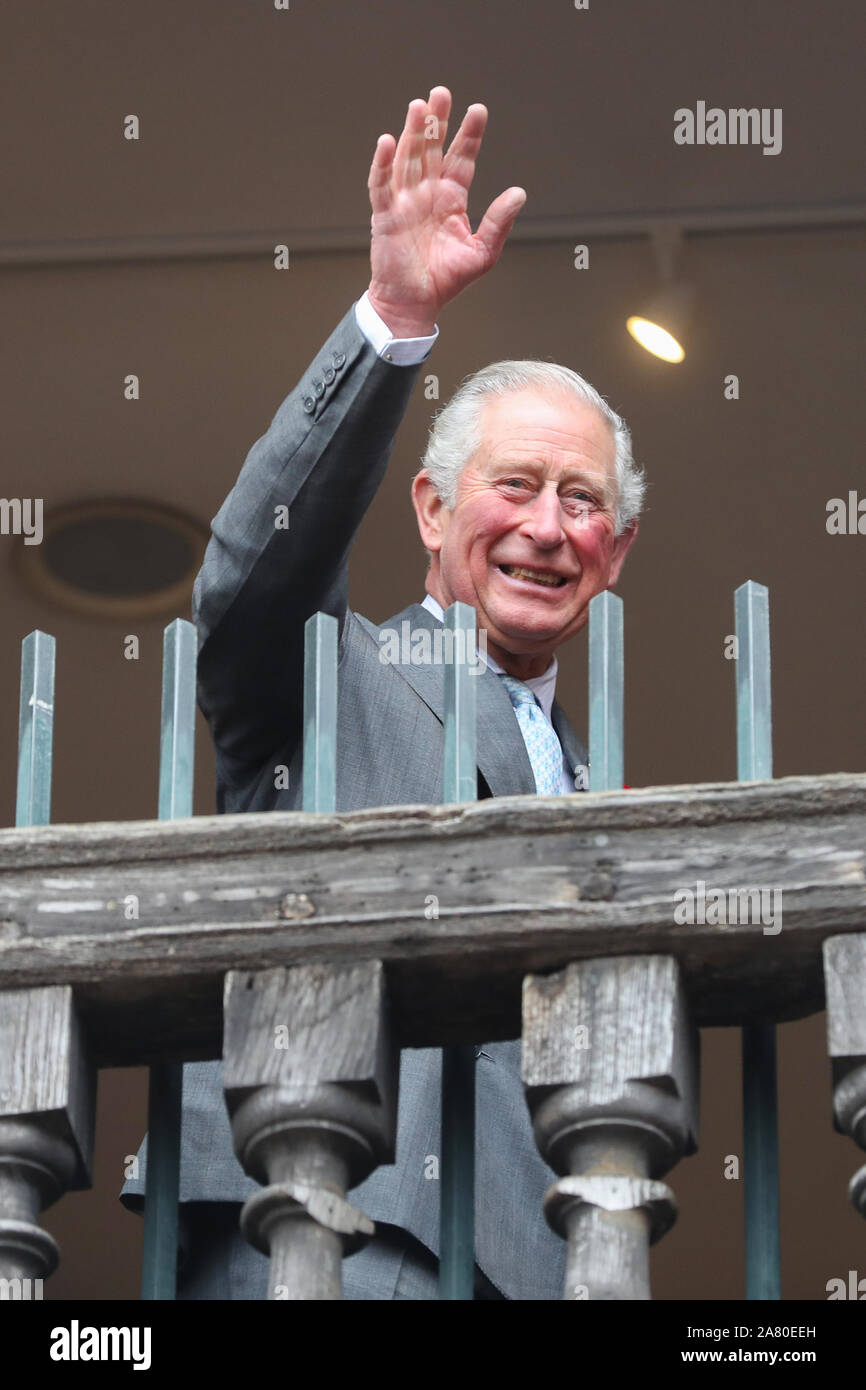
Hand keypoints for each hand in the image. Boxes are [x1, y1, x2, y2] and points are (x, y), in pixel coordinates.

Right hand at [366, 86, 525, 337]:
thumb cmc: (446, 280)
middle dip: (437, 122)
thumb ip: (498, 222)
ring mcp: (405, 202)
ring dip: (412, 133)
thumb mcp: (482, 252)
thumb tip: (519, 192)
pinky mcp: (385, 216)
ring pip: (408, 159)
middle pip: (432, 149)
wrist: (415, 305)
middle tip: (442, 93)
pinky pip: (381, 185)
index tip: (478, 110)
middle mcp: (427, 194)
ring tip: (418, 106)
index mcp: (451, 199)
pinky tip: (386, 141)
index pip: (461, 159)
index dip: (469, 135)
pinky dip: (382, 164)